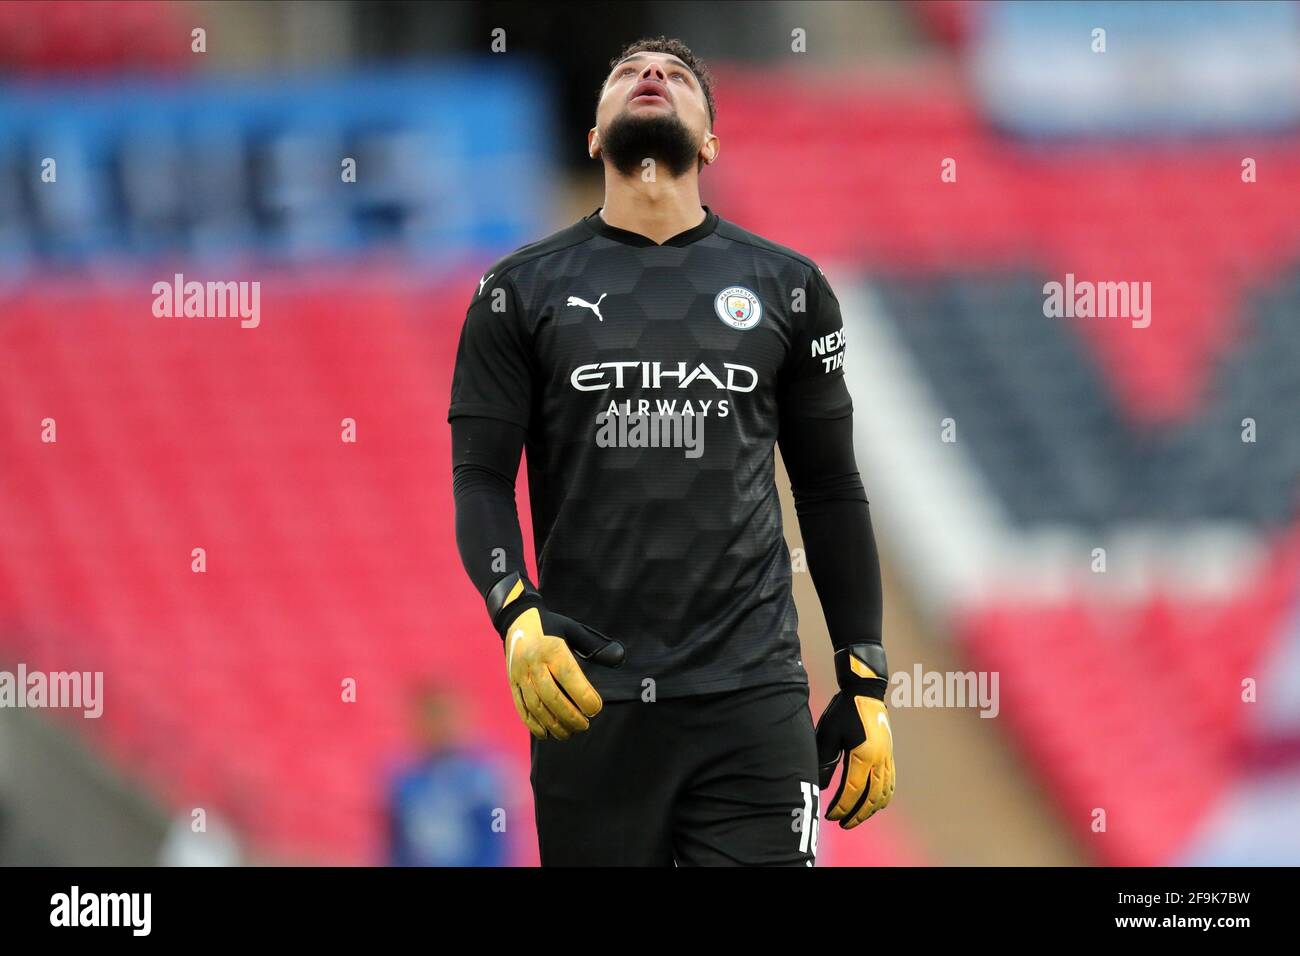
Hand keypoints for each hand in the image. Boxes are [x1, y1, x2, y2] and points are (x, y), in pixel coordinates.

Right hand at [503, 606, 604, 739]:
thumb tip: (619, 657)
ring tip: (569, 733)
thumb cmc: (553, 628)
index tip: (595, 709)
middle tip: (584, 726)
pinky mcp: (513, 684)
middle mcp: (534, 664)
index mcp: (552, 649)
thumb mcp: (574, 630)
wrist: (518, 621)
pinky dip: (533, 724)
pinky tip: (546, 734)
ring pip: (536, 706)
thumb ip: (595, 646)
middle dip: (570, 716)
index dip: (583, 696)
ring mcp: (520, 675)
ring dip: (553, 724)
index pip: (569, 677)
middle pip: (551, 697)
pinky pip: (522, 708)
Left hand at [816, 693, 894, 827]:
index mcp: (862, 756)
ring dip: (870, 810)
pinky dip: (883, 798)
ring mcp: (887, 759)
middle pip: (870, 798)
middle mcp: (879, 761)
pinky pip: (890, 784)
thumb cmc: (844, 710)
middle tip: (842, 824)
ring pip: (883, 794)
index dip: (841, 807)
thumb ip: (826, 760)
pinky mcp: (889, 755)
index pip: (852, 791)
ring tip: (857, 818)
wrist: (866, 692)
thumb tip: (822, 786)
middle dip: (857, 815)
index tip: (830, 816)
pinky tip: (874, 804)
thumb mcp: (829, 733)